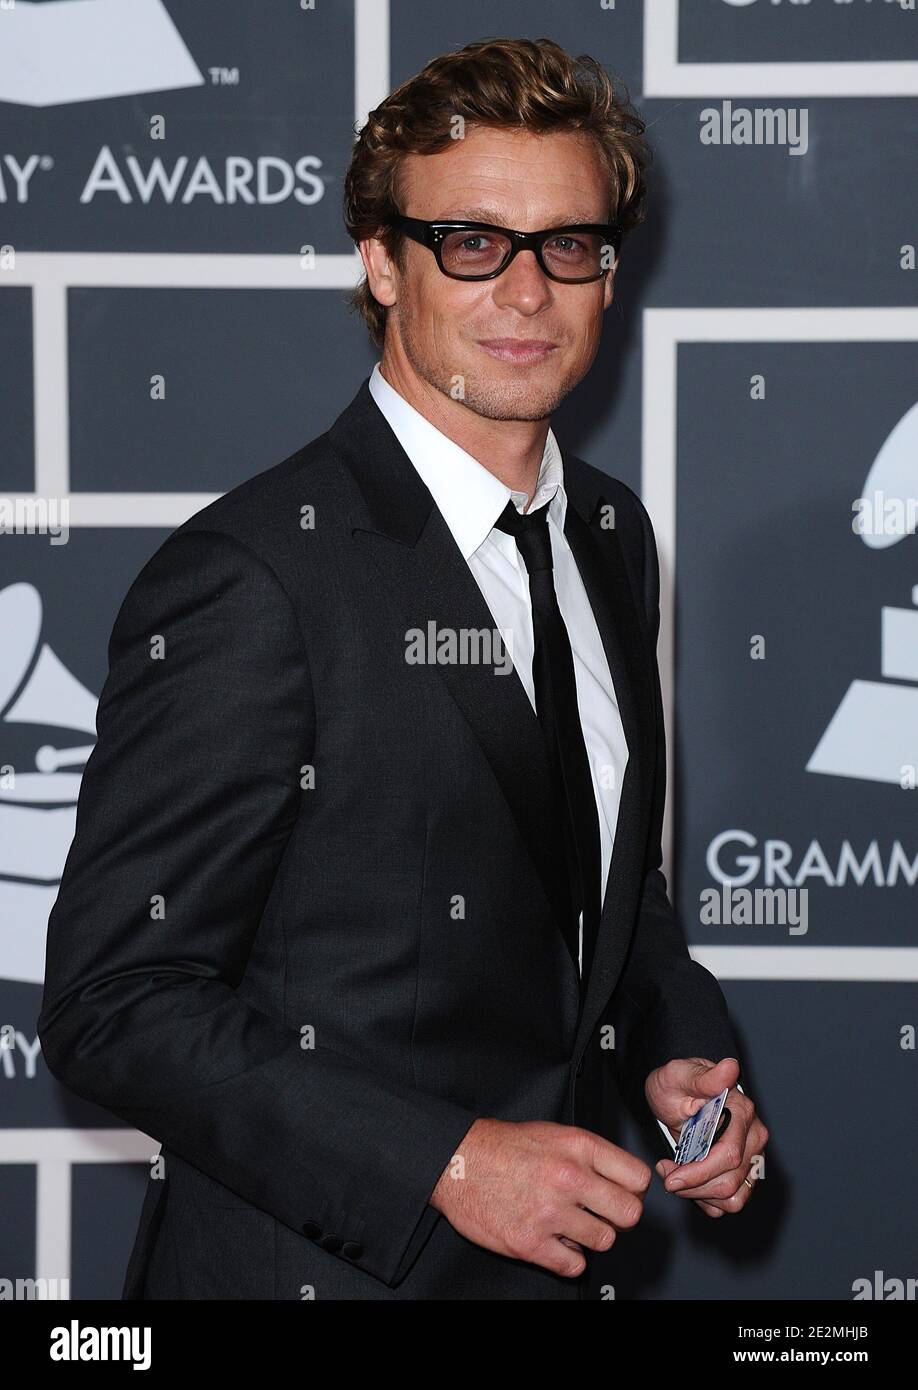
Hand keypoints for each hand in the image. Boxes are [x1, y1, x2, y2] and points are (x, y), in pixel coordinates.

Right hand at [430, 1117, 651, 1277]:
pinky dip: (568, 1258)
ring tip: (571, 1225)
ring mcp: (549, 1212)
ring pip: (605, 1241)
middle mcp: (568, 1178)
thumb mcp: (555, 1133)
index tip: (624, 1194)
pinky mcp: (530, 1243)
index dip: (634, 1189)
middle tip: (602, 1214)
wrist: (457, 1162)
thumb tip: (622, 1178)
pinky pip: (574, 1266)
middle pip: (630, 1214)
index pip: (638, 1178)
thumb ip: (590, 1155)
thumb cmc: (503, 1147)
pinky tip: (556, 1240)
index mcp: (578, 1147)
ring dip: (591, 1237)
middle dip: (618, 1217)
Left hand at [645, 1056, 768, 1217]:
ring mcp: (752, 1157)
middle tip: (665, 1171)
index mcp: (743, 1112)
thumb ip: (704, 1078)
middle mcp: (754, 1136)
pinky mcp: (745, 1173)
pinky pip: (731, 1202)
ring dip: (699, 1194)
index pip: (729, 1156)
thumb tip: (730, 1067)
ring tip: (675, 1174)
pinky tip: (689, 1180)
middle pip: (730, 1182)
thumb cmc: (677, 1082)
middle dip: (692, 1185)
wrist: (676, 1092)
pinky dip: (707, 1199)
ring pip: (732, 1198)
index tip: (670, 1176)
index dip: (698, 1173)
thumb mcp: (679, 1075)